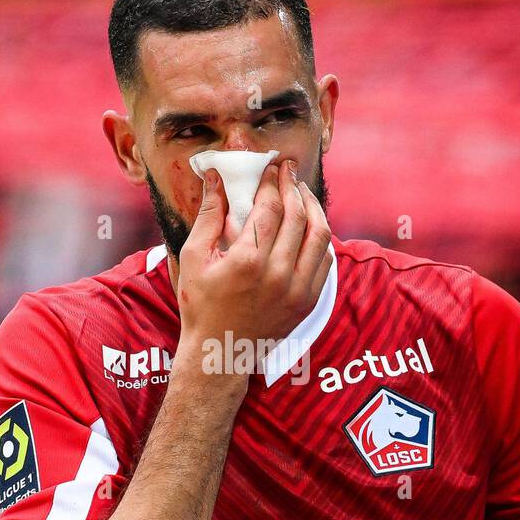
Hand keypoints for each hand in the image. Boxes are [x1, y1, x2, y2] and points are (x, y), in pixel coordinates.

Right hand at [176, 158, 332, 373]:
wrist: (220, 352)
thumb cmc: (201, 304)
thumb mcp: (194, 257)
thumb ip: (208, 215)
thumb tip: (216, 177)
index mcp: (247, 261)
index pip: (270, 208)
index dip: (271, 182)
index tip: (269, 167)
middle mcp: (278, 275)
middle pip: (298, 216)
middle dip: (293, 186)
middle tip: (287, 170)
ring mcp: (298, 290)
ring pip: (319, 235)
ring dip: (313, 207)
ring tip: (302, 192)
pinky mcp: (308, 301)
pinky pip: (325, 260)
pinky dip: (320, 238)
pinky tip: (310, 224)